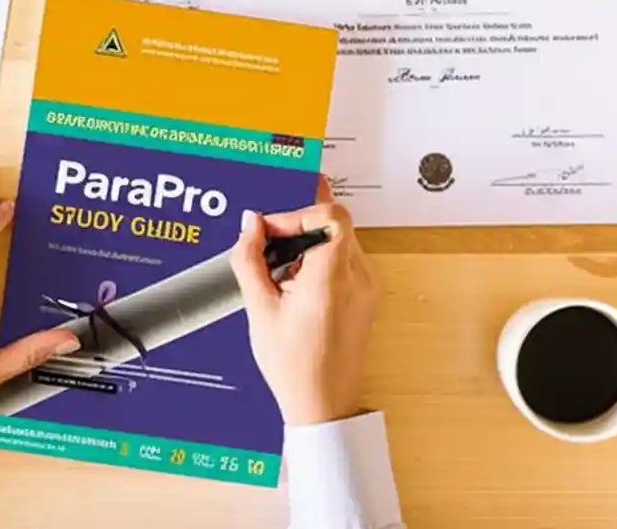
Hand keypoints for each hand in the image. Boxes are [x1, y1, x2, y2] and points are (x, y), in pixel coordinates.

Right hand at [229, 179, 378, 425]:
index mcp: (332, 278)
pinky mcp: (366, 295)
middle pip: (334, 223)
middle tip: (269, 242)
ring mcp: (367, 286)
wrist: (323, 404)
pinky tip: (294, 282)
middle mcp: (358, 278)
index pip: (331, 214)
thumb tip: (250, 225)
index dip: (297, 212)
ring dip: (308, 242)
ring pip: (339, 239)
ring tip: (280, 269)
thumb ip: (250, 259)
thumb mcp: (259, 309)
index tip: (270, 227)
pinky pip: (344, 259)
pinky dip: (318, 259)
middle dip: (298, 225)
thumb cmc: (294, 367)